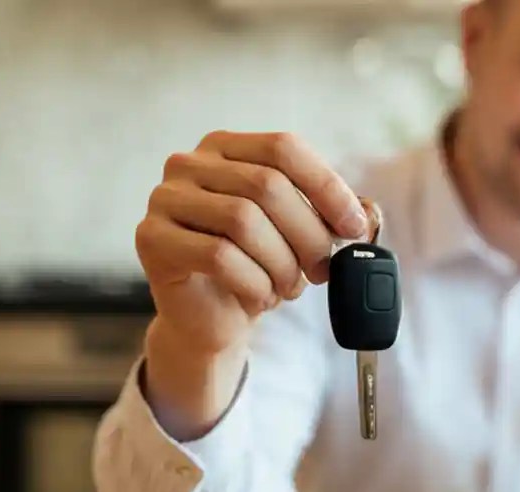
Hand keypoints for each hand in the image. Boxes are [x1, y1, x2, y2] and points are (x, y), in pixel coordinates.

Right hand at [135, 131, 369, 438]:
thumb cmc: (256, 266)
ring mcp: (164, 198)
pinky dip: (253, 283)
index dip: (327, 187)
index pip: (285, 148)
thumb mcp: (300, 236)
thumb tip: (368, 213)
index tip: (355, 227)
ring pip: (243, 221)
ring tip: (288, 287)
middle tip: (322, 270)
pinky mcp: (151, 238)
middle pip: (267, 186)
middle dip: (307, 235)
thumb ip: (333, 217)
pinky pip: (217, 256)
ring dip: (280, 264)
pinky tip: (260, 298)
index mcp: (226, 147)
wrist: (210, 317)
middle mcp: (189, 163)